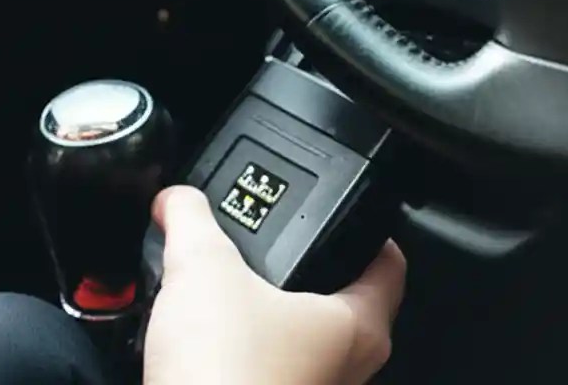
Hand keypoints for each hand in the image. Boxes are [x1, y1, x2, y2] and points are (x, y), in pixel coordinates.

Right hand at [143, 186, 405, 384]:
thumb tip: (177, 199)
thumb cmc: (225, 374)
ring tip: (232, 288)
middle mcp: (346, 369)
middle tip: (280, 243)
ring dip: (273, 317)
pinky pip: (269, 372)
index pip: (389, 265)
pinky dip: (246, 353)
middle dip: (309, 272)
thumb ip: (191, 221)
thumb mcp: (202, 269)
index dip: (370, 229)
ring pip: (305, 345)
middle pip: (345, 306)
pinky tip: (207, 339)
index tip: (349, 211)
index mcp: (355, 325)